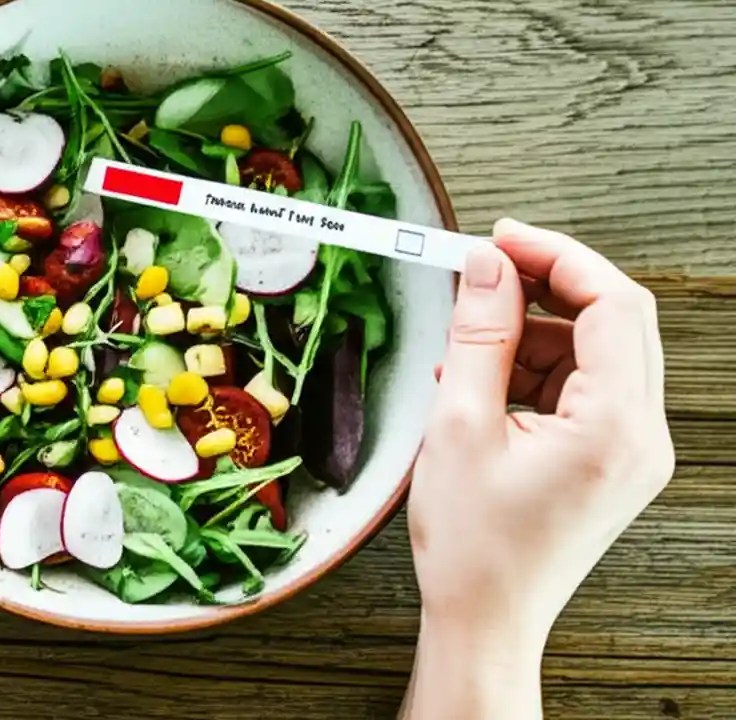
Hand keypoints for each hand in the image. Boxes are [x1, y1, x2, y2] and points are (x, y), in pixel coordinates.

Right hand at [402, 220, 672, 718]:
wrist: (484, 617)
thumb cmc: (472, 545)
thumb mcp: (459, 425)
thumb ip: (479, 335)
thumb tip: (487, 267)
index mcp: (616, 426)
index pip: (612, 304)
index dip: (556, 257)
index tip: (501, 239)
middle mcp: (641, 435)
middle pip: (614, 321)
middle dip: (546, 290)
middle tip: (484, 274)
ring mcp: (632, 450)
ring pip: (595, 352)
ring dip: (533, 334)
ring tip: (466, 353)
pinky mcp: (611, 460)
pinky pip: (583, 388)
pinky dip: (535, 372)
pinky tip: (481, 384)